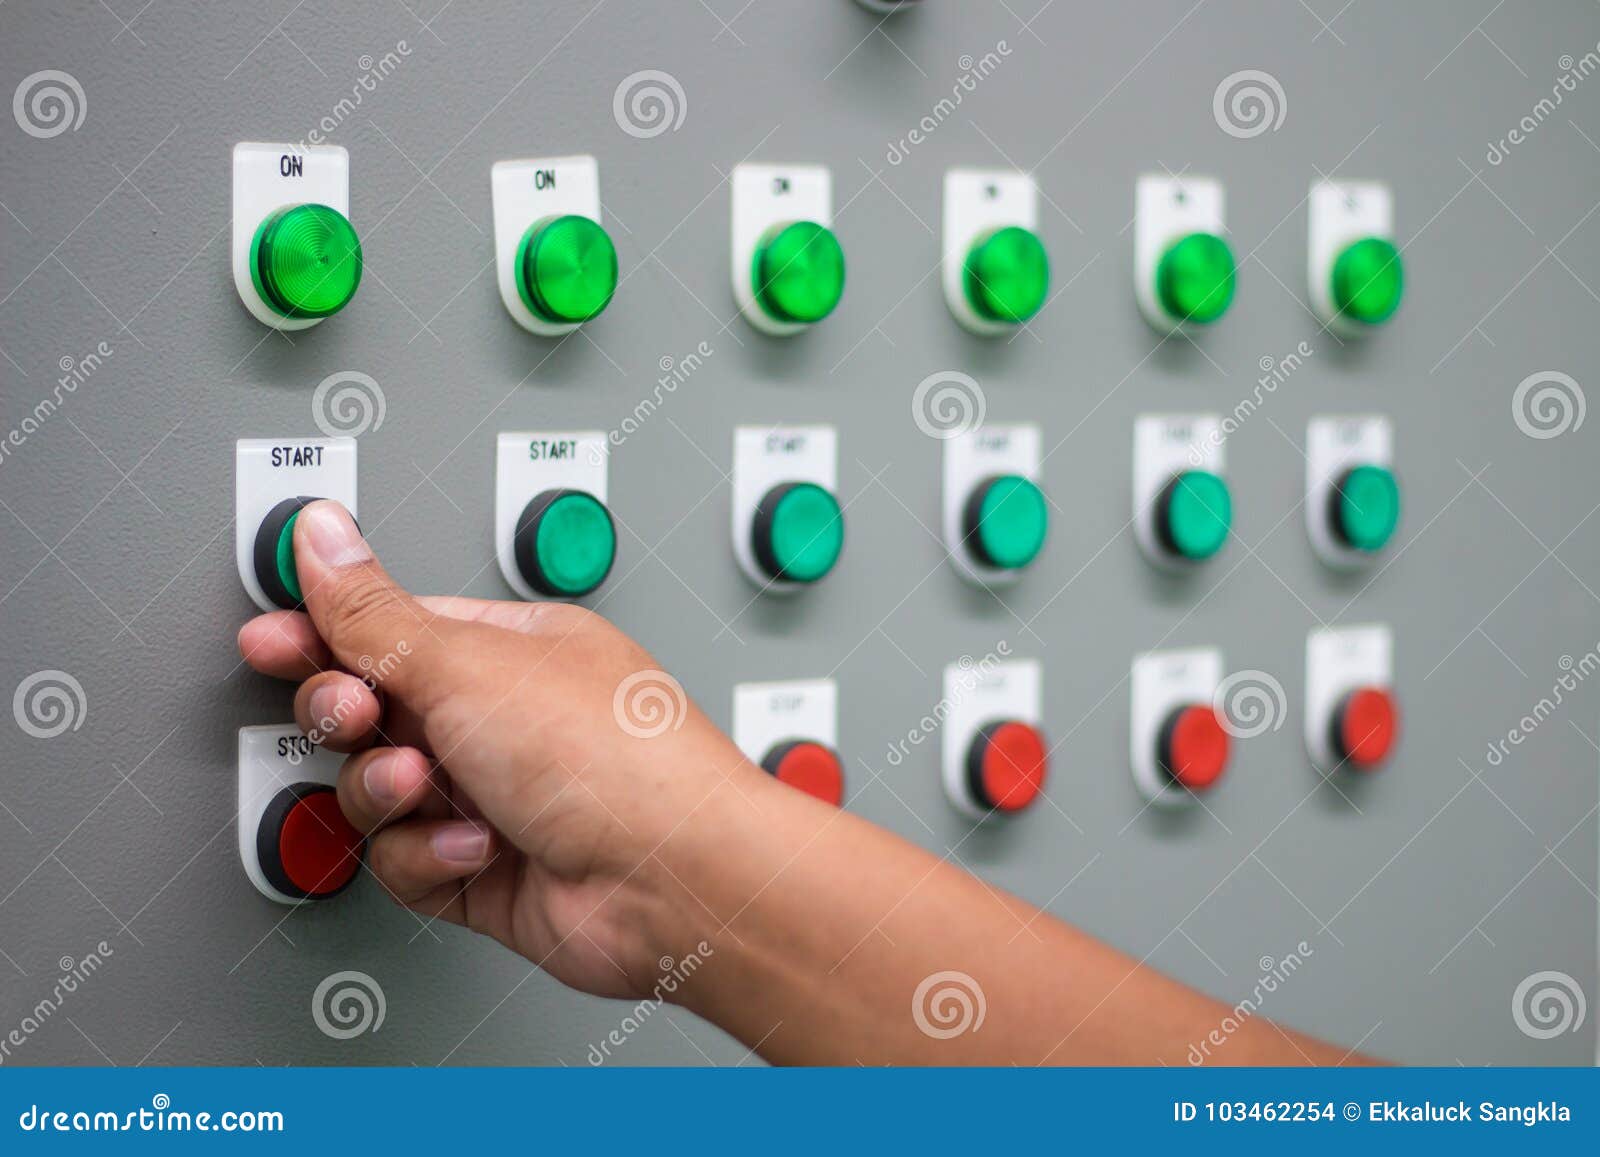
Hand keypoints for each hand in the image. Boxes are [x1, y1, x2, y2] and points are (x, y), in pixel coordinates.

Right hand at [237, 500, 753, 999]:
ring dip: (389, 792)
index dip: (324, 630)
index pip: (391, 626)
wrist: (671, 881)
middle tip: (355, 714)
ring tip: (428, 787)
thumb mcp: (468, 664)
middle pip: (372, 708)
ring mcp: (494, 797)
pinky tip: (483, 847)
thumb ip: (374, 612)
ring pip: (377, 791)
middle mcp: (503, 718)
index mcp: (511, 647)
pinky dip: (433, 856)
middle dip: (348, 713)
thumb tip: (324, 535)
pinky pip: (406, 861)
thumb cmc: (613, 758)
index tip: (270, 637)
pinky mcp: (484, 871)